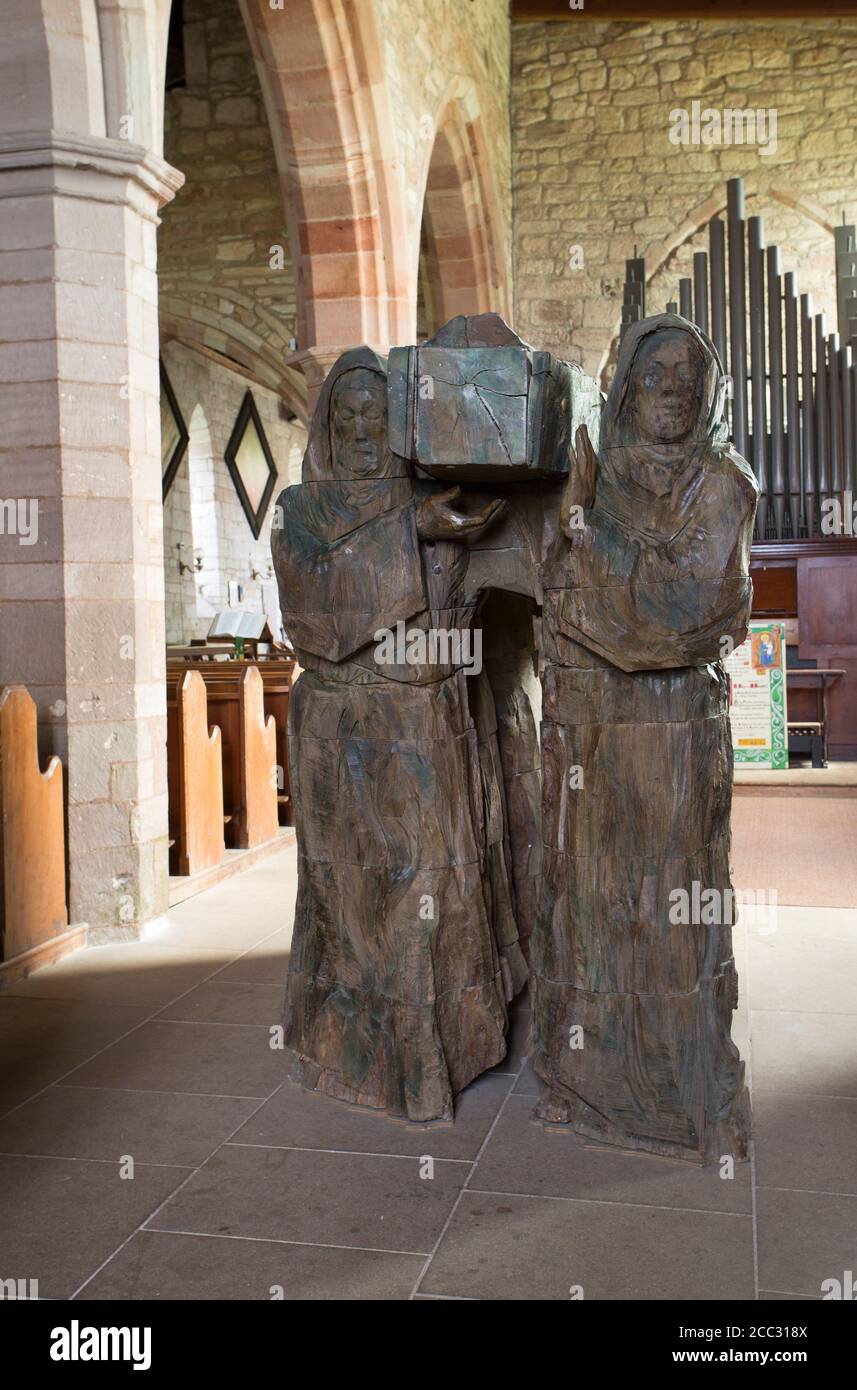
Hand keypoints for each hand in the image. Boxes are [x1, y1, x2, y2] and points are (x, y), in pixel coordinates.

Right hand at [416, 486, 505, 541]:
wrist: (418, 527)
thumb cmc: (426, 514)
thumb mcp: (437, 500)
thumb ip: (450, 494)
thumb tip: (459, 488)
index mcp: (459, 524)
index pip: (481, 519)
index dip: (492, 510)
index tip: (499, 501)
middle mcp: (462, 530)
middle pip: (484, 524)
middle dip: (495, 513)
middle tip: (503, 502)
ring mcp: (461, 533)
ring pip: (481, 526)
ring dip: (490, 516)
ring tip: (498, 506)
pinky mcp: (459, 532)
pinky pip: (475, 526)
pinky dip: (483, 519)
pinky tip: (486, 512)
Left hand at [560, 424, 596, 539]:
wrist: (574, 532)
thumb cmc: (575, 522)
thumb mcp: (579, 506)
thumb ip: (580, 496)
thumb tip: (579, 489)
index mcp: (591, 487)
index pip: (592, 464)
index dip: (591, 450)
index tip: (588, 438)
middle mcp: (590, 483)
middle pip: (590, 457)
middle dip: (586, 441)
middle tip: (582, 426)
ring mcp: (584, 484)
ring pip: (585, 459)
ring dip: (581, 443)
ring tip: (578, 430)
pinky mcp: (576, 487)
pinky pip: (576, 468)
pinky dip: (573, 456)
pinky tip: (570, 446)